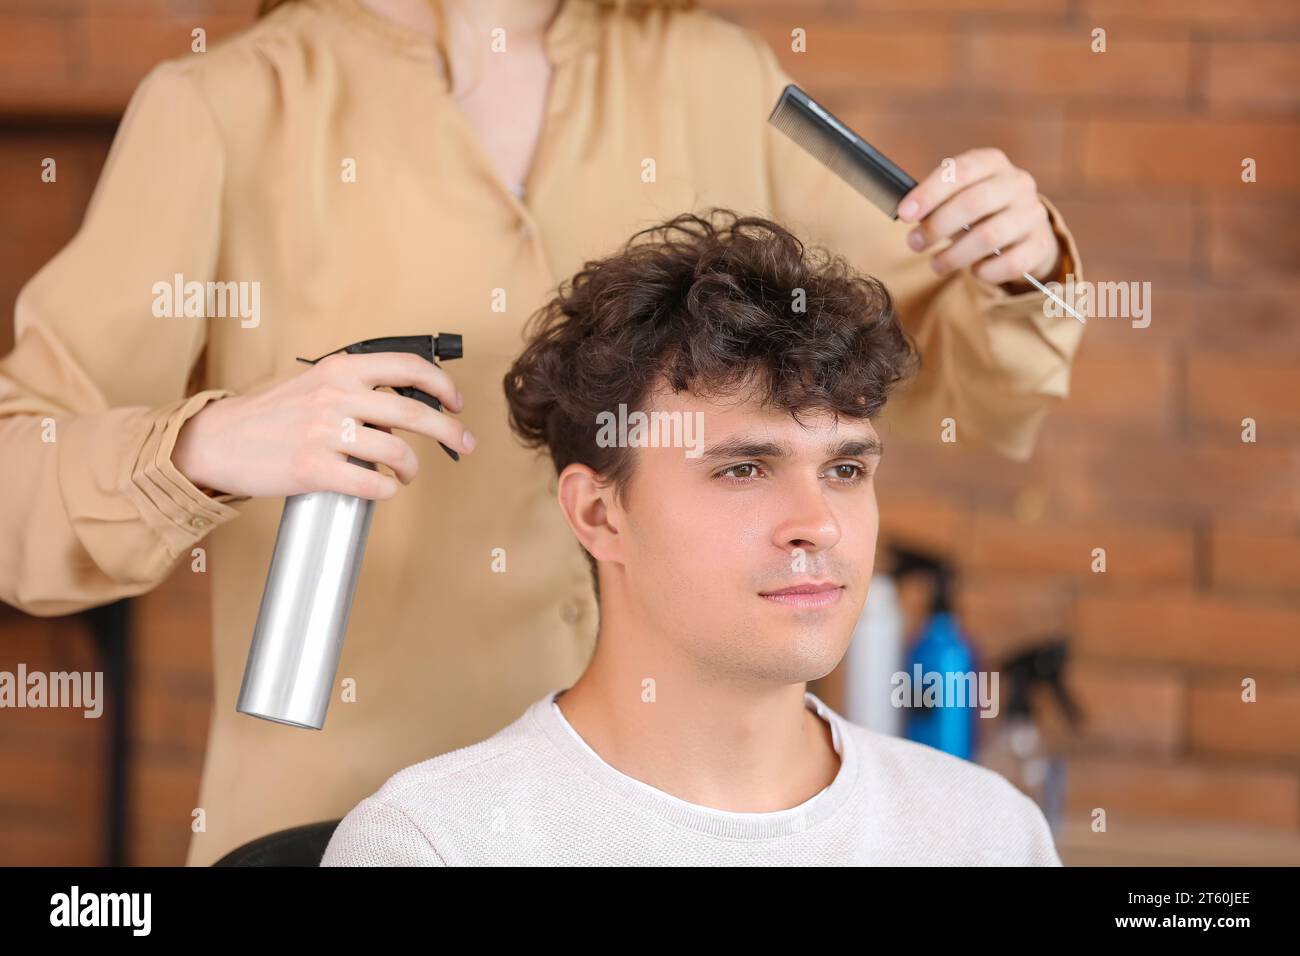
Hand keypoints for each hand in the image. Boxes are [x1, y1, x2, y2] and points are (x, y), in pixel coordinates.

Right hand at [171, 351, 473, 500]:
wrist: (219, 440)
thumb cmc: (272, 415)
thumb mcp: (316, 383)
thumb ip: (357, 387)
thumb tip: (407, 403)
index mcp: (341, 370)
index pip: (408, 367)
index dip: (442, 385)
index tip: (457, 402)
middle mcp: (336, 396)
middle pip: (415, 413)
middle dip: (450, 431)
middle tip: (464, 444)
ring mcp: (324, 433)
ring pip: (398, 453)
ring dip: (411, 469)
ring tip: (405, 474)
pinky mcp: (313, 468)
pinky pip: (371, 483)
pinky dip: (386, 490)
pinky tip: (383, 489)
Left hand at [897, 147, 1060, 286]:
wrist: (1024, 232)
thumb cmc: (979, 213)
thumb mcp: (958, 197)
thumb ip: (936, 202)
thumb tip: (907, 214)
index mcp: (992, 162)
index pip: (960, 170)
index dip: (929, 193)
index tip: (904, 214)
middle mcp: (1017, 183)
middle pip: (973, 203)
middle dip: (937, 226)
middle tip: (914, 243)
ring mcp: (1033, 213)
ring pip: (990, 236)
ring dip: (955, 255)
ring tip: (936, 264)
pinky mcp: (1041, 244)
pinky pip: (1011, 263)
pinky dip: (985, 271)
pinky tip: (974, 271)